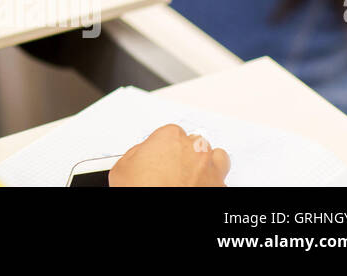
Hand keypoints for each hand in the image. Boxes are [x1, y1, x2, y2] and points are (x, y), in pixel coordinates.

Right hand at [109, 124, 229, 186]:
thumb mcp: (123, 166)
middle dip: (186, 153)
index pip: (171, 132)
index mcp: (171, 137)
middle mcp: (196, 150)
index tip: (158, 156)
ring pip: (218, 157)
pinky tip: (200, 188)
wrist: (153, 213)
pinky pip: (222, 181)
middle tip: (173, 167)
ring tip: (195, 174)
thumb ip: (138, 153)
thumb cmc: (141, 189)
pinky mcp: (221, 189)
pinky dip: (213, 184)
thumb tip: (143, 155)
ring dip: (208, 163)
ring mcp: (211, 170)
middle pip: (196, 142)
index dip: (163, 146)